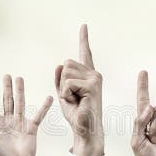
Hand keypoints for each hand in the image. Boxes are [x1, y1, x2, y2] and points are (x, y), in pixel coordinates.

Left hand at [0, 75, 52, 155]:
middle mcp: (9, 122)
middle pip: (8, 101)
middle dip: (6, 88)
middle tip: (7, 76)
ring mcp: (20, 124)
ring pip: (20, 104)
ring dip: (20, 92)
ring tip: (20, 80)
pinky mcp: (31, 129)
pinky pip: (39, 116)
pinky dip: (44, 108)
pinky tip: (48, 99)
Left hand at [55, 25, 103, 155]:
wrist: (85, 129)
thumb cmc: (76, 114)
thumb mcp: (63, 94)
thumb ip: (60, 79)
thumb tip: (60, 64)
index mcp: (88, 75)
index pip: (85, 53)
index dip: (83, 38)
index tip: (84, 26)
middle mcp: (94, 74)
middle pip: (66, 63)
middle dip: (62, 81)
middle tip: (72, 97)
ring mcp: (94, 79)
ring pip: (66, 72)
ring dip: (64, 89)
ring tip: (75, 100)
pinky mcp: (92, 86)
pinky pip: (67, 83)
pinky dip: (66, 95)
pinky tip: (76, 102)